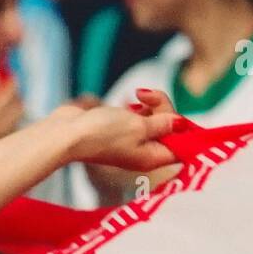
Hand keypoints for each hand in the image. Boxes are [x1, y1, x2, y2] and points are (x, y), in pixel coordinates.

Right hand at [0, 78, 24, 174]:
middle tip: (2, 93)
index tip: (5, 77)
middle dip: (13, 96)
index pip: (11, 91)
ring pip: (17, 117)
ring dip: (11, 109)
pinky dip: (8, 122)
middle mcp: (3, 127)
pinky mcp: (5, 148)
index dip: (9, 81)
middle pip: (19, 104)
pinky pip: (13, 128)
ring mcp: (6, 139)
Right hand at [64, 100, 178, 171]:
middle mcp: (144, 152)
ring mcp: (132, 141)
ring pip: (155, 119)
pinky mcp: (122, 130)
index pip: (180, 145)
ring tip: (136, 96)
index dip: (183, 128)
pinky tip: (130, 101)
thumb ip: (162, 123)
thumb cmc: (102, 134)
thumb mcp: (139, 126)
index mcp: (152, 157)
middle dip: (163, 107)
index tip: (178, 111)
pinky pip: (141, 116)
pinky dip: (140, 106)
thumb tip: (179, 124)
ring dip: (151, 104)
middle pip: (169, 128)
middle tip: (147, 96)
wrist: (69, 133)